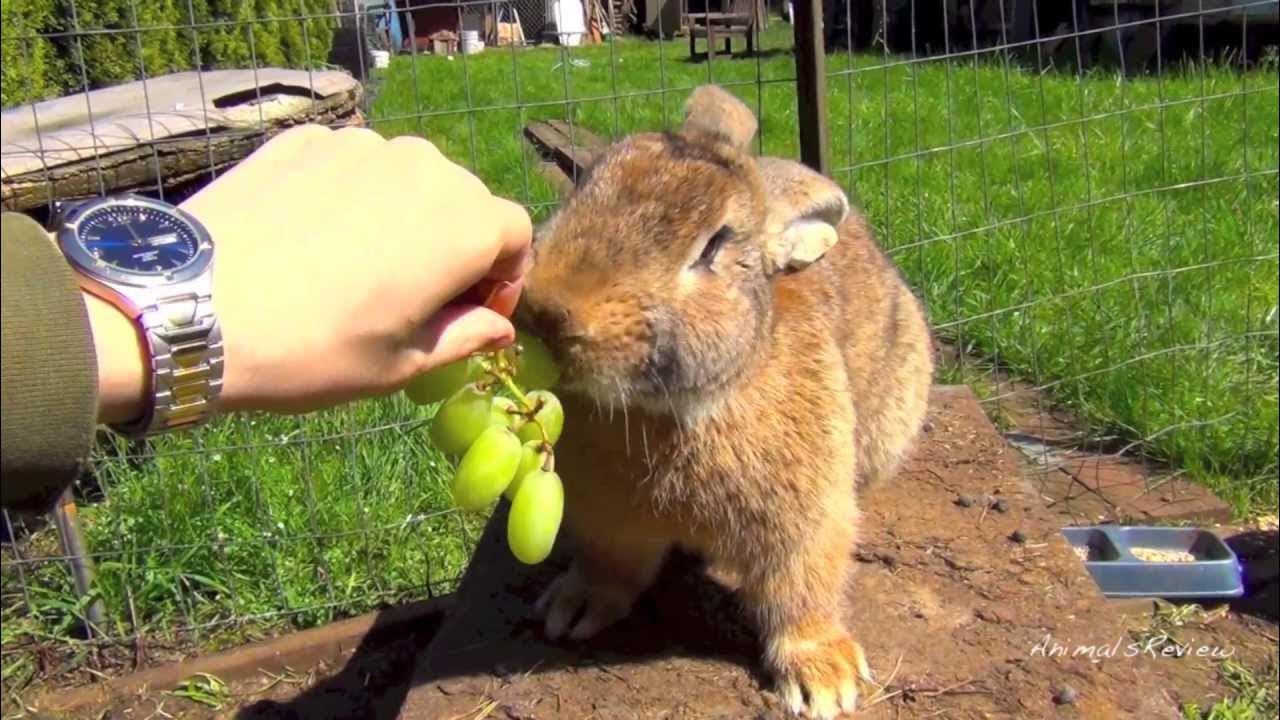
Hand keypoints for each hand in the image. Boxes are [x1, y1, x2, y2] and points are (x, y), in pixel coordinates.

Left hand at [92, 124, 532, 420]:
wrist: (192, 306)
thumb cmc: (313, 349)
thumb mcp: (400, 365)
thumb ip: (465, 336)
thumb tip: (499, 326)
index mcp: (464, 223)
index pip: (515, 234)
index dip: (504, 278)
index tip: (475, 315)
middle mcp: (424, 167)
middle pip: (464, 201)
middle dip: (456, 247)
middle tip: (419, 299)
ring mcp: (361, 146)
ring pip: (406, 179)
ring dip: (403, 219)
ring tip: (361, 268)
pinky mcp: (305, 140)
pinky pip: (351, 167)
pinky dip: (351, 199)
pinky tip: (313, 242)